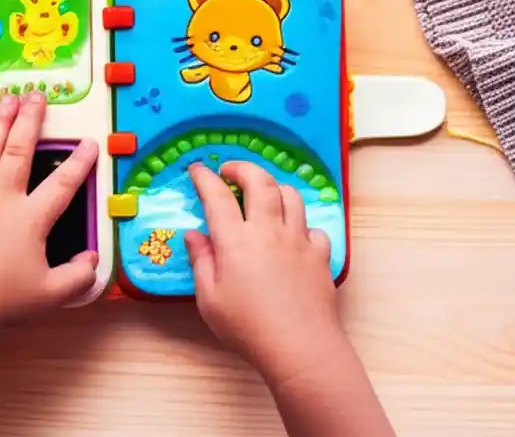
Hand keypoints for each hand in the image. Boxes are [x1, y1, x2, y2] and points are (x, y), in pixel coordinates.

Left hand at [0, 92, 99, 343]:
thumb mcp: (50, 295)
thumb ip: (78, 277)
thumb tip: (92, 259)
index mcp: (30, 220)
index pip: (62, 184)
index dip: (79, 162)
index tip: (89, 142)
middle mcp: (0, 201)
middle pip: (19, 151)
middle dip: (31, 120)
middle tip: (38, 96)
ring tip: (8, 99)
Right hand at [185, 161, 339, 380]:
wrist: (300, 347)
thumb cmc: (247, 327)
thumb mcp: (209, 300)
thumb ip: (201, 261)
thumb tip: (194, 234)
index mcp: (236, 240)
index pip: (217, 196)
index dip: (205, 178)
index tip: (197, 169)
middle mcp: (269, 231)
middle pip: (260, 182)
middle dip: (243, 168)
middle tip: (230, 171)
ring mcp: (298, 240)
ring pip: (291, 196)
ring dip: (274, 187)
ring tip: (263, 194)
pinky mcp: (320, 255)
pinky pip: (313, 227)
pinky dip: (301, 225)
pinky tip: (293, 236)